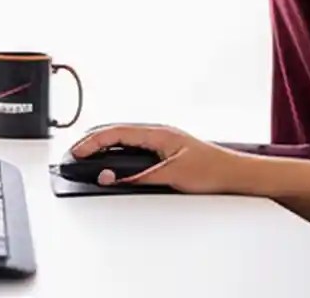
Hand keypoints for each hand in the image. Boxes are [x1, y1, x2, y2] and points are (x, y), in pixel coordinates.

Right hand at [69, 124, 250, 194]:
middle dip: (93, 142)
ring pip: (124, 140)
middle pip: (116, 133)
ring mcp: (160, 142)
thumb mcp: (172, 175)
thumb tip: (114, 178)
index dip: (92, 142)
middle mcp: (157, 133)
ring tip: (87, 158)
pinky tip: (111, 162)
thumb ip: (140, 177)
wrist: (234, 174)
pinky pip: (133, 148)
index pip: (116, 132)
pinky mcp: (163, 152)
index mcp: (158, 133)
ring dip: (104, 147)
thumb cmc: (212, 170)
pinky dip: (117, 153)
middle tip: (75, 156)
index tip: (77, 153)